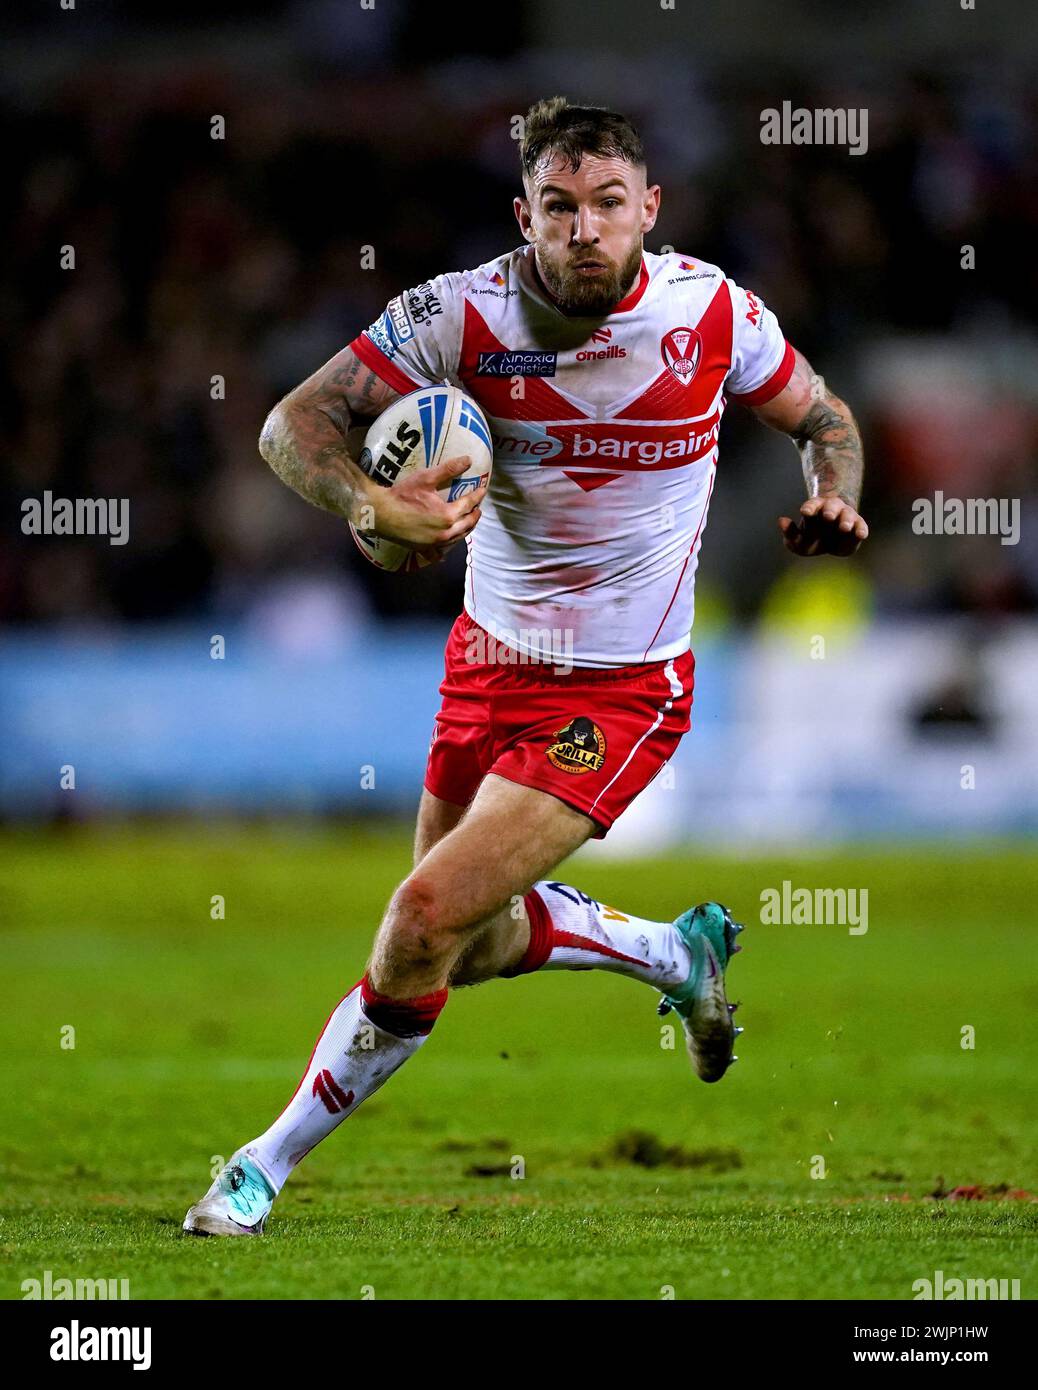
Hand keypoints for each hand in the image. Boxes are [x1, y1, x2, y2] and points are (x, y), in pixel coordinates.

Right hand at [352, 455, 487, 547]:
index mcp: (448, 515)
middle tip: (477, 507)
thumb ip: (449, 469)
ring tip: (468, 521)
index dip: (477, 496)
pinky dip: (448, 545)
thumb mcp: (426, 478)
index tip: (482, 490)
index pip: (469, 504)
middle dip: (475, 514)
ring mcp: (435, 543)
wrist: (381, 514)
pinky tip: (448, 543)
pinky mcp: (424, 548)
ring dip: (466, 528)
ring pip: (458, 537)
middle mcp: (445, 532)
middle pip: (468, 524)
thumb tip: (468, 460)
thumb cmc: (402, 495)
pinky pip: (441, 551)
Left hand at [778, 495, 868, 556]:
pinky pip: (860, 526)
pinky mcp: (858, 527)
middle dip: (829, 510)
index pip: (812, 505)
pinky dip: (861, 529)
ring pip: (847, 515)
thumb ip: (790, 532)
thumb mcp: (797, 541)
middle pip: (831, 506)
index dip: (809, 508)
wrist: (830, 546)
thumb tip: (781, 520)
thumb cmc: (811, 540)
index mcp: (815, 509)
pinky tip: (861, 535)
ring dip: (845, 520)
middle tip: (828, 516)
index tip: (805, 512)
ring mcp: (846, 517)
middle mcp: (831, 510)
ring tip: (844, 527)